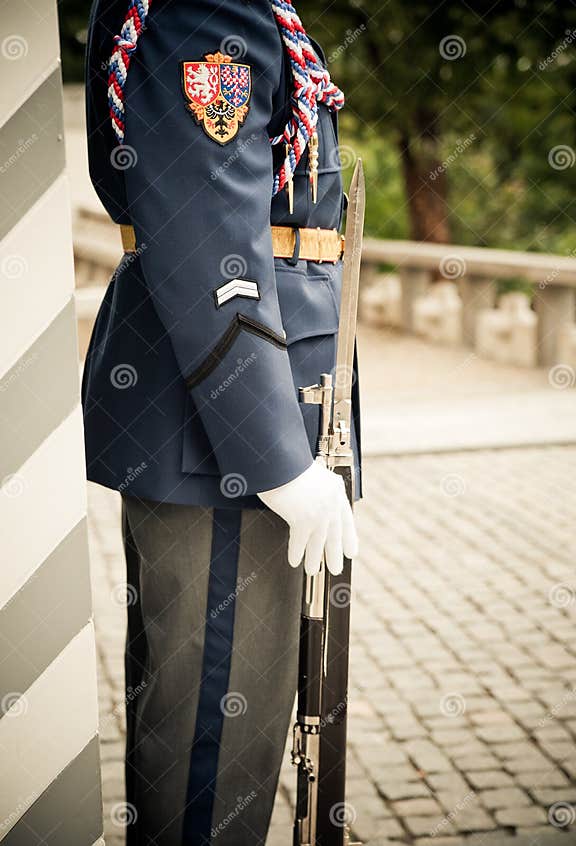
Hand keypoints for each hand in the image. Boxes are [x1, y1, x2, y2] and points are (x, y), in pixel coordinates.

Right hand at [257, 460, 357, 575]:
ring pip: (318, 543)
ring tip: (312, 570)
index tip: (351, 551)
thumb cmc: (289, 462)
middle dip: (335, 555)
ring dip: (314, 559)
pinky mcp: (303, 519)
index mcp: (335, 490)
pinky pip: (300, 542)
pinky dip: (296, 553)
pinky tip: (295, 562)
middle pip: (335, 535)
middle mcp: (331, 503)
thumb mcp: (312, 474)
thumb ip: (317, 488)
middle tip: (336, 568)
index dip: (349, 537)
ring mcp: (319, 513)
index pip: (346, 518)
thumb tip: (312, 501)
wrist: (281, 459)